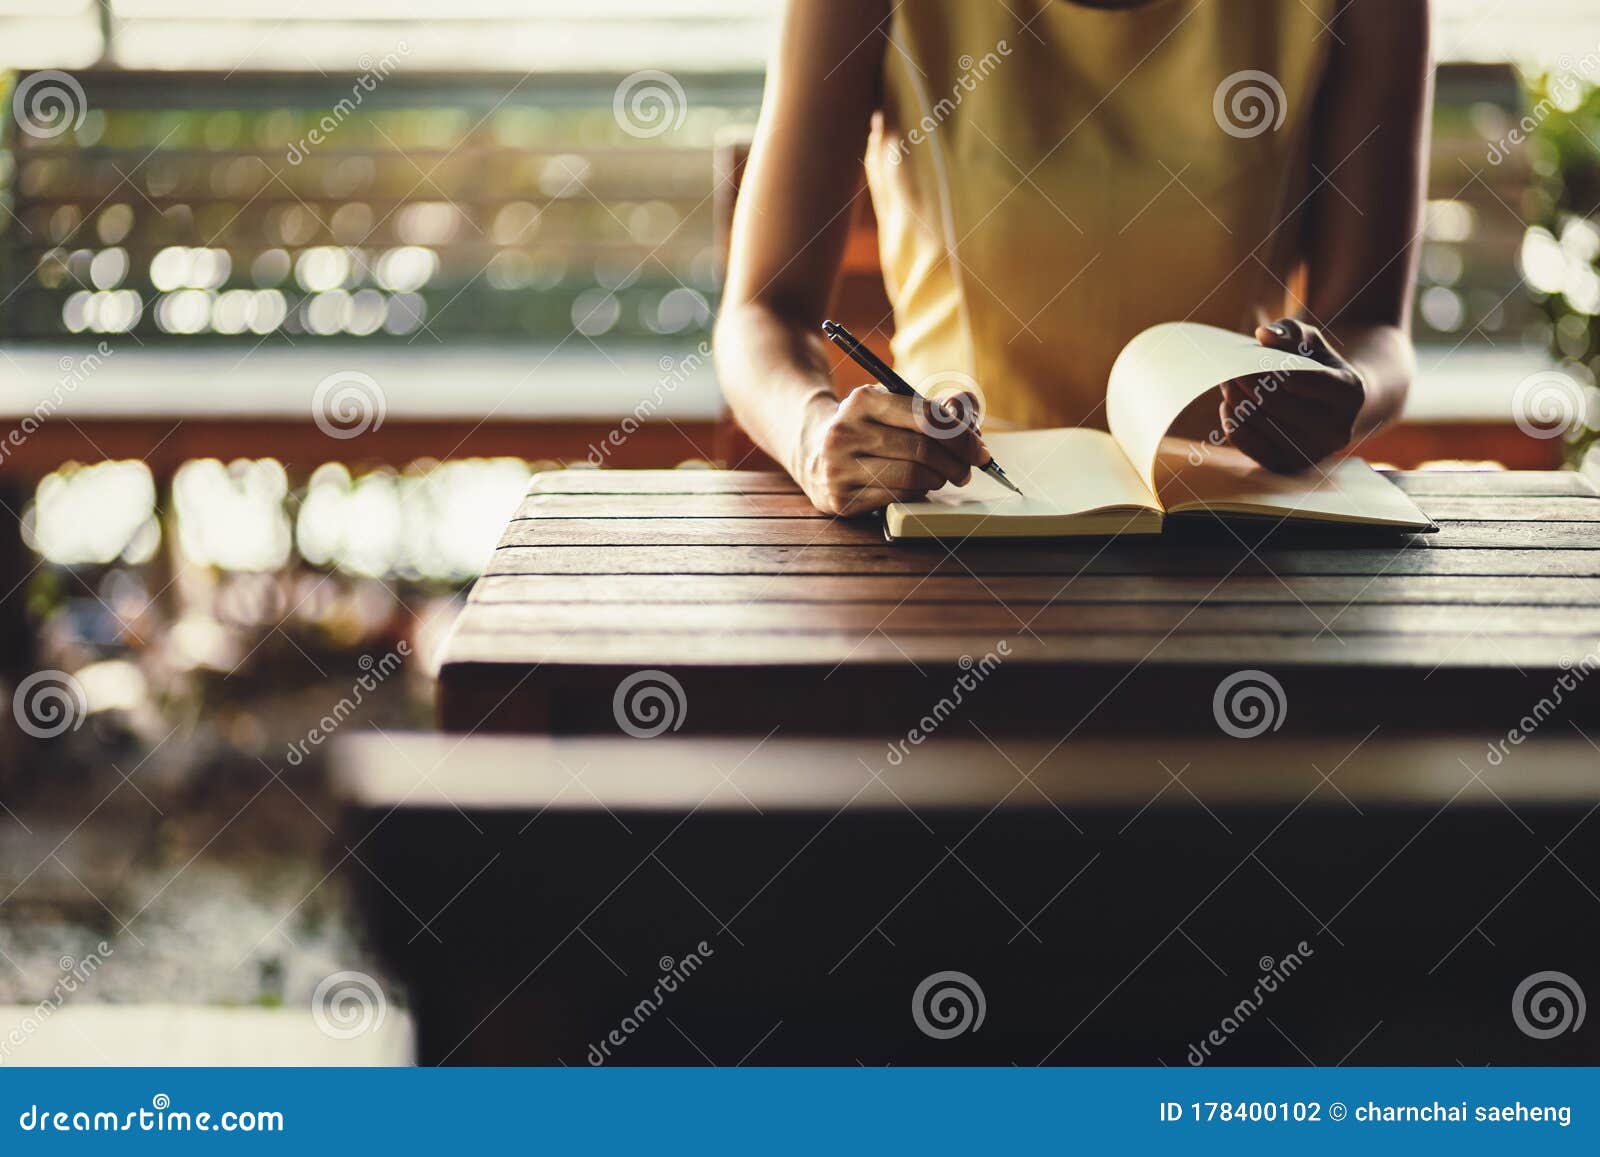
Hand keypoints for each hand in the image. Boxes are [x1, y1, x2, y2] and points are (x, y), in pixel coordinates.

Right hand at [797, 383, 989, 515]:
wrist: (814, 453)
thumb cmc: (870, 429)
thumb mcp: (895, 406)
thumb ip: (937, 407)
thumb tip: (966, 408)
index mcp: (864, 400)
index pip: (926, 417)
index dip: (961, 436)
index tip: (980, 450)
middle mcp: (846, 431)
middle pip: (922, 450)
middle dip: (956, 463)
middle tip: (967, 470)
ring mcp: (839, 467)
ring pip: (912, 477)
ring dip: (939, 479)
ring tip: (944, 477)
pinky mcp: (841, 498)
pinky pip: (897, 497)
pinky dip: (918, 493)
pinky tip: (918, 486)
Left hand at [1220, 318, 1366, 472]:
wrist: (1330, 408)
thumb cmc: (1317, 368)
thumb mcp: (1311, 343)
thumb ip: (1291, 332)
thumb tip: (1264, 335)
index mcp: (1349, 393)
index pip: (1299, 379)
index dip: (1266, 367)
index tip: (1247, 356)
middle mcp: (1335, 429)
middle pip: (1275, 402)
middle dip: (1245, 381)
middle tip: (1229, 368)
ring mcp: (1312, 452)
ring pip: (1259, 424)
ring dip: (1235, 400)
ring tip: (1227, 383)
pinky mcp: (1288, 466)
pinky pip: (1250, 447)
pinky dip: (1233, 424)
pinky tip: (1229, 407)